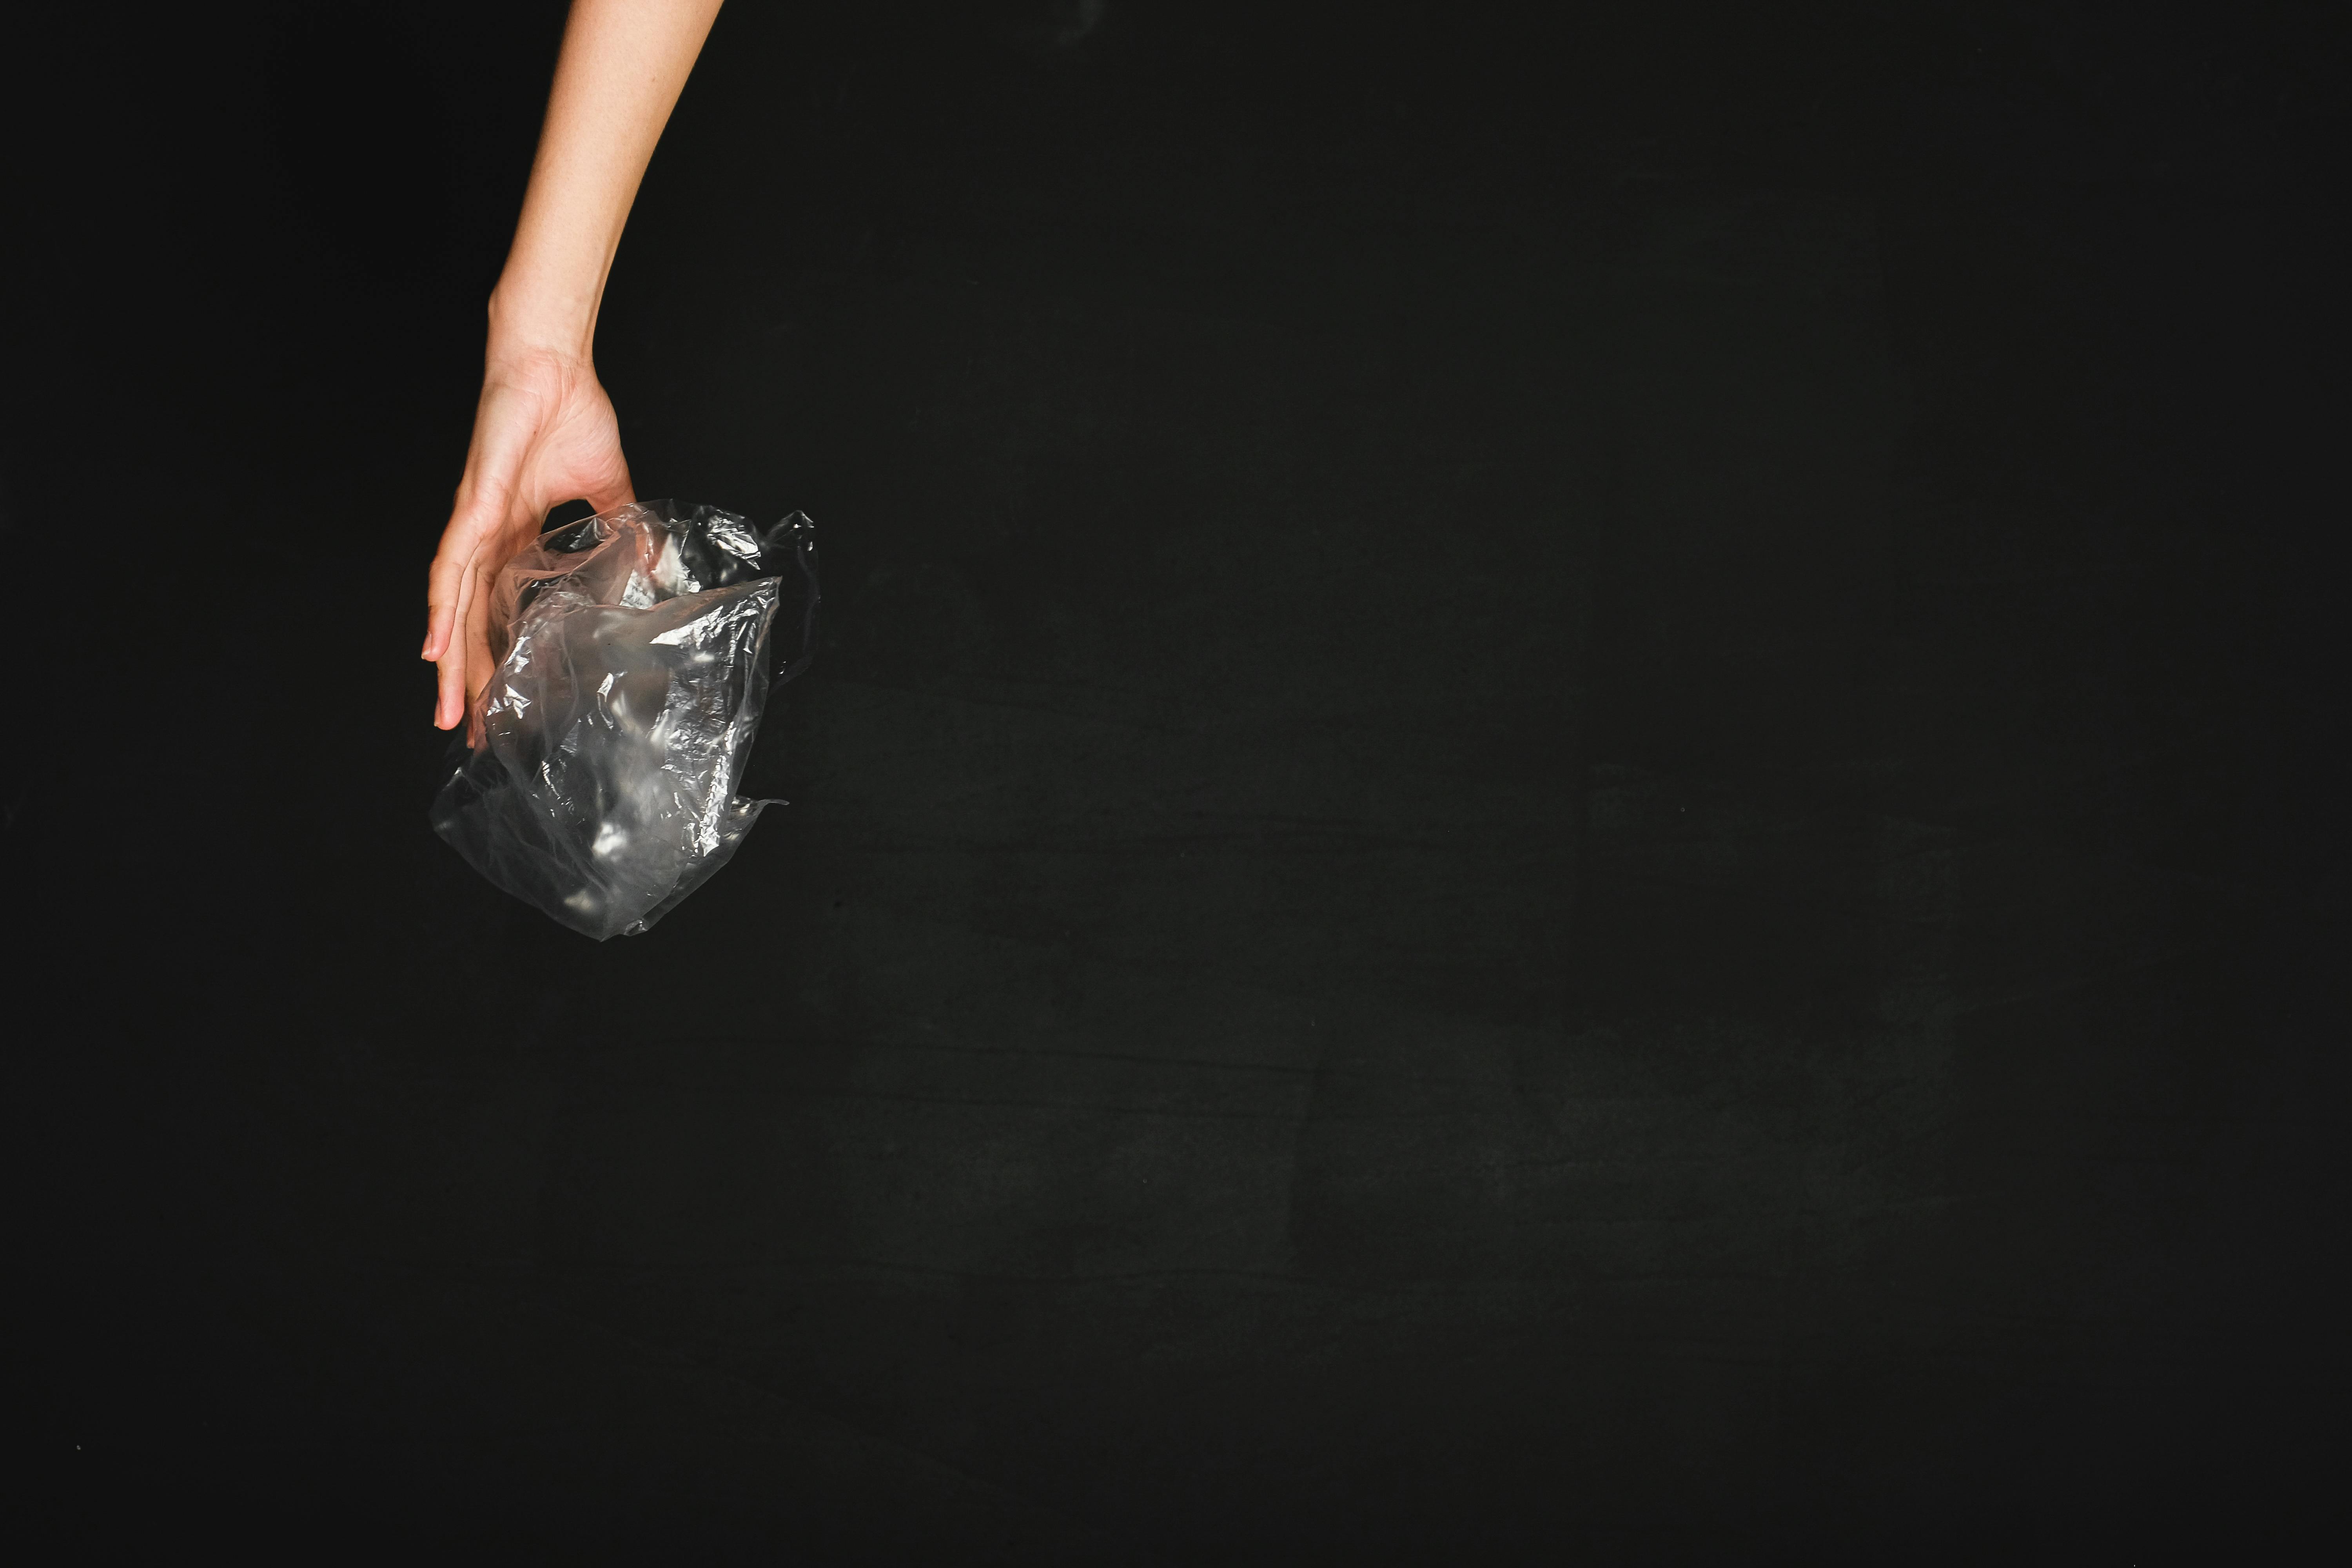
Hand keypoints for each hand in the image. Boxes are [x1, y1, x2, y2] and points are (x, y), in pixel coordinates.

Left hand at [423, 344, 632, 740]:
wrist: (552, 365)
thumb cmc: (573, 411)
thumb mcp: (608, 486)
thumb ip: (623, 527)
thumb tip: (652, 562)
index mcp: (517, 534)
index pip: (502, 610)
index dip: (501, 656)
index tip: (504, 701)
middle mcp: (488, 537)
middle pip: (471, 622)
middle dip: (469, 679)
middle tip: (469, 730)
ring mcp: (476, 523)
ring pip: (453, 607)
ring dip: (449, 660)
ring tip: (447, 709)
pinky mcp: (473, 506)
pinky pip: (450, 566)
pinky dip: (440, 608)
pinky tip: (433, 645)